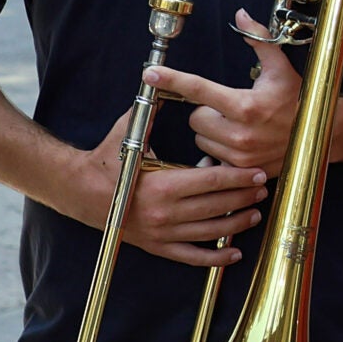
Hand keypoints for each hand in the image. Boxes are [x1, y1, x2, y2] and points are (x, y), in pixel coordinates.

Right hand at [61, 109, 269, 268]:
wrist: (79, 192)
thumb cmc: (105, 159)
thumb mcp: (128, 133)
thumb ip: (151, 111)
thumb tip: (166, 83)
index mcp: (162, 185)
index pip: (212, 181)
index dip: (238, 177)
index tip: (256, 173)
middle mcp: (165, 213)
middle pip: (217, 207)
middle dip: (244, 198)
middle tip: (263, 189)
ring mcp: (162, 234)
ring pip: (210, 232)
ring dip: (236, 225)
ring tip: (255, 214)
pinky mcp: (157, 246)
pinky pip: (192, 257)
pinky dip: (215, 258)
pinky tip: (234, 253)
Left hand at [146, 10, 302, 172]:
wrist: (320, 135)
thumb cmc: (298, 100)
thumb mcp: (280, 67)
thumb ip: (259, 39)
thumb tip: (241, 15)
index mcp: (245, 105)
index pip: (198, 89)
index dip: (172, 79)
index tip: (150, 74)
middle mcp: (240, 133)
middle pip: (196, 118)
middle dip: (206, 112)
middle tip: (229, 108)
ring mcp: (240, 155)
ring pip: (202, 139)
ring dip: (212, 132)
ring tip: (239, 126)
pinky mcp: (242, 171)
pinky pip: (213, 157)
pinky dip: (221, 149)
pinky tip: (241, 144)